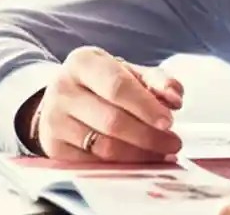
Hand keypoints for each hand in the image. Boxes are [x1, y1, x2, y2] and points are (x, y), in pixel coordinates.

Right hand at [27, 45, 184, 161]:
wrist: (63, 99)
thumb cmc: (102, 84)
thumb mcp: (128, 72)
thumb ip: (157, 81)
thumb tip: (176, 98)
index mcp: (82, 63)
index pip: (117, 87)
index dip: (146, 106)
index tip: (169, 121)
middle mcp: (62, 90)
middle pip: (112, 120)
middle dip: (148, 136)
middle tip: (173, 143)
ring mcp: (54, 121)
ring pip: (104, 146)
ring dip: (139, 155)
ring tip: (162, 155)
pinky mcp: (54, 148)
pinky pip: (93, 164)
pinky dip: (122, 167)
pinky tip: (140, 163)